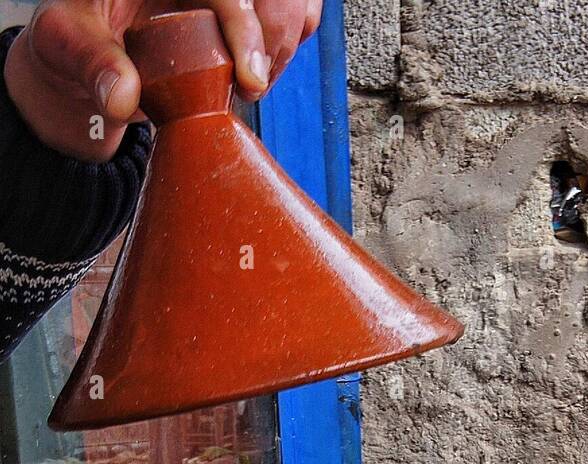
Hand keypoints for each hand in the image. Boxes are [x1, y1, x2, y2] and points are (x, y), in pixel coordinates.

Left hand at [4, 0, 322, 161]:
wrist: (84, 51)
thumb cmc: (72, 38)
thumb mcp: (64, 43)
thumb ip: (90, 64)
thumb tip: (122, 98)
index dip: (246, 26)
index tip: (250, 80)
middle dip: (273, 36)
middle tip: (252, 88)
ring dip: (284, 42)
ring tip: (251, 85)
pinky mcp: (239, 2)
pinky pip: (292, 10)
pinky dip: (287, 42)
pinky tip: (255, 73)